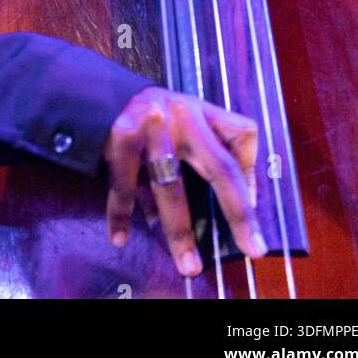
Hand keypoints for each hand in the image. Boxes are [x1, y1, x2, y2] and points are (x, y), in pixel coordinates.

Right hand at [102, 84, 263, 276]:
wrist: (102, 92)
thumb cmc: (155, 116)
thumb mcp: (188, 117)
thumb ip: (214, 148)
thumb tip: (244, 198)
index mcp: (203, 112)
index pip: (241, 139)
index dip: (253, 178)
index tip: (255, 215)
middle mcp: (182, 116)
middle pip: (218, 167)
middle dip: (236, 211)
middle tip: (251, 248)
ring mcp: (150, 127)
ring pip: (171, 187)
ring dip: (179, 230)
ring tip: (188, 265)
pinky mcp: (119, 137)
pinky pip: (124, 185)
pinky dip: (121, 213)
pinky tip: (119, 237)